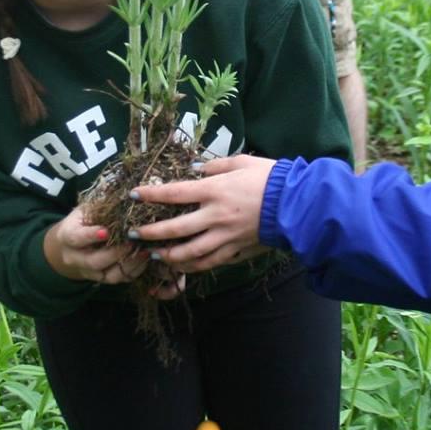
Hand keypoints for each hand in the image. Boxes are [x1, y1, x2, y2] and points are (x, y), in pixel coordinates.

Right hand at [43, 208, 147, 285]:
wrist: (67, 248)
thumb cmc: (81, 222)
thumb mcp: (83, 210)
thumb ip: (99, 206)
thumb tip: (124, 195)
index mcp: (68, 236)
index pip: (78, 238)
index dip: (91, 236)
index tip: (106, 231)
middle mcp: (77, 258)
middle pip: (95, 261)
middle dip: (116, 253)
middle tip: (133, 241)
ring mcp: (90, 272)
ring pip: (109, 275)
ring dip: (130, 264)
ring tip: (145, 250)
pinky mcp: (103, 279)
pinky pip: (120, 279)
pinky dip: (135, 270)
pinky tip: (146, 257)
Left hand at [129, 155, 276, 272]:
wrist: (297, 204)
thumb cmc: (270, 178)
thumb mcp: (241, 162)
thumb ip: (215, 165)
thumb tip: (195, 169)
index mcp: (215, 191)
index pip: (174, 193)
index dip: (151, 195)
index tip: (134, 195)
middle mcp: (215, 216)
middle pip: (175, 229)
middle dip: (151, 233)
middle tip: (134, 235)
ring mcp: (225, 237)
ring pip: (190, 253)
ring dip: (169, 256)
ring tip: (155, 256)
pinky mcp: (237, 250)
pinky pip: (210, 262)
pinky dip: (193, 267)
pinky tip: (182, 266)